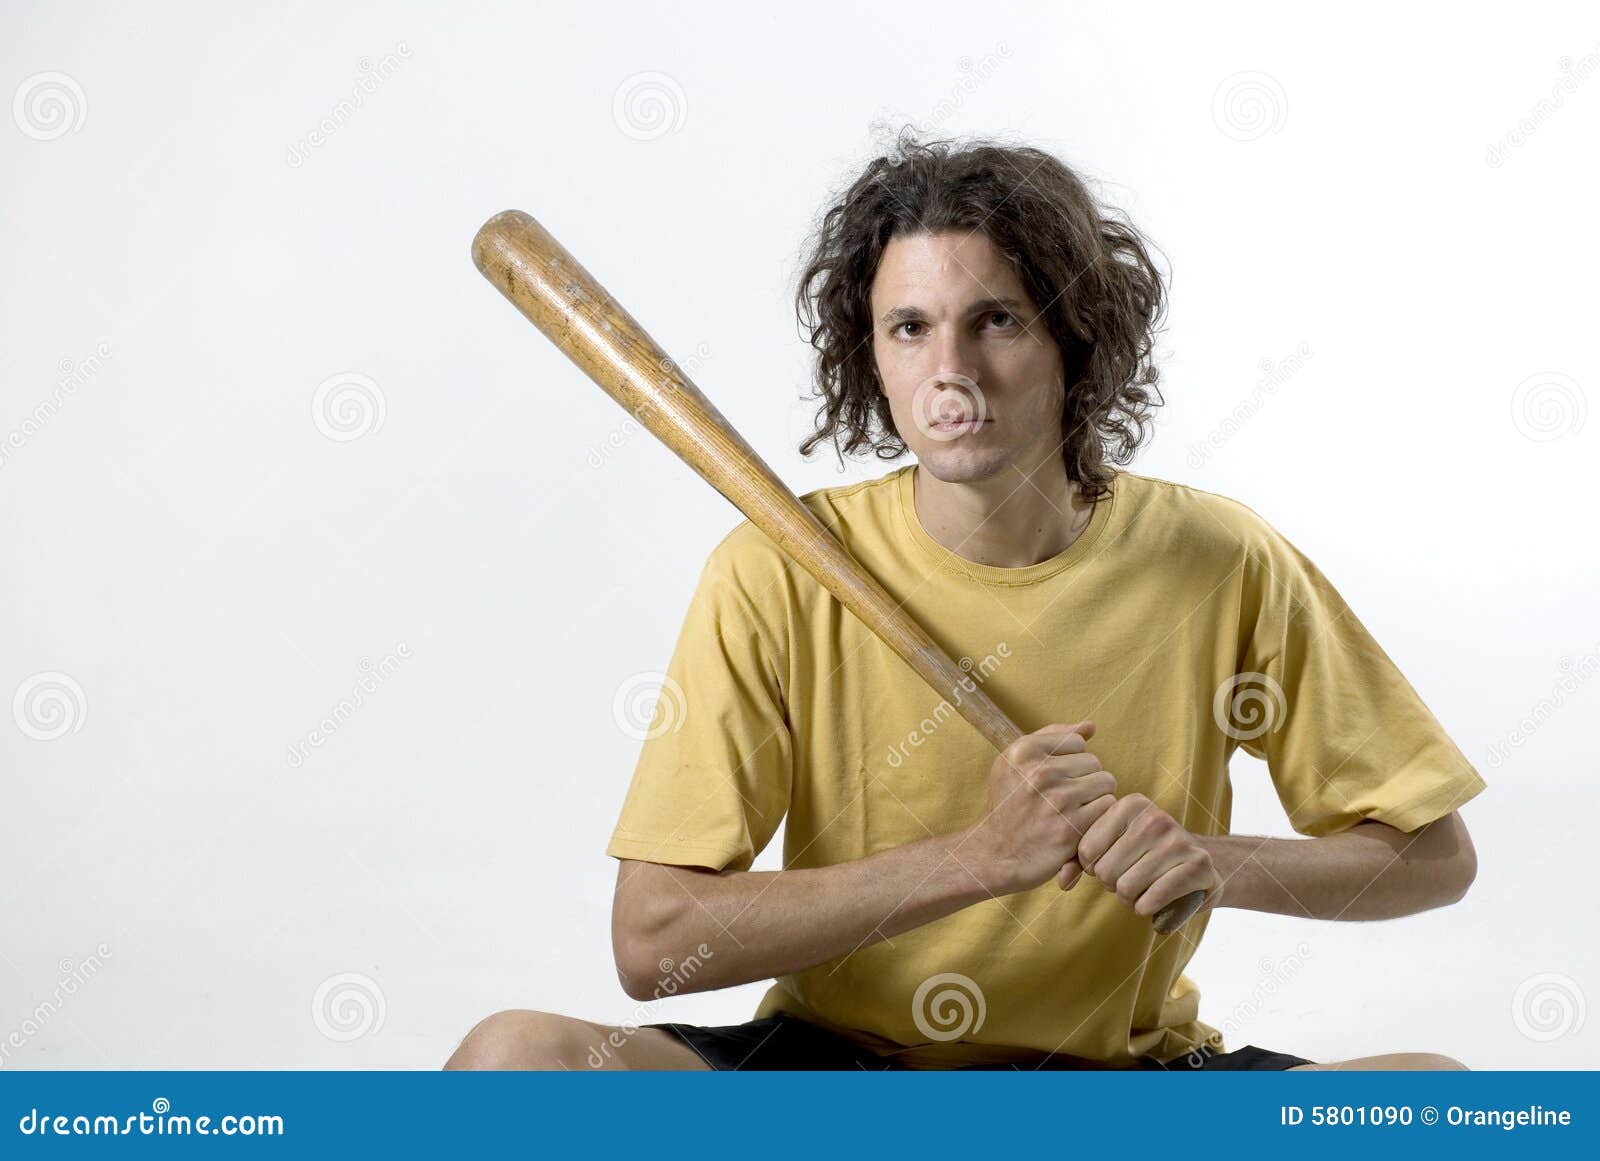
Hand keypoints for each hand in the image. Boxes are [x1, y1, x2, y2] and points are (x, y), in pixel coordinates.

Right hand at [962, 721, 1116, 895]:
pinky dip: (1098, 817)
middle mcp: (1040, 771)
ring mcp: (1057, 800)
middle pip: (1094, 761)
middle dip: (1085, 778)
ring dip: (1096, 797)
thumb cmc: (1009, 805)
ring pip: (1105, 783)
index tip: (1054, 779)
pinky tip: (1079, 824)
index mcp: (1024, 751)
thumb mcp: (1015, 763)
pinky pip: (1107, 808)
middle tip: (1065, 798)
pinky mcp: (1072, 827)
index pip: (1077, 741)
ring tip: (1074, 809)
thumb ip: (1053, 737)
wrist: (995, 854)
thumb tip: (1090, 726)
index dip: (1070, 761)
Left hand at [1070, 793, 1223, 919]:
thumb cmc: (1145, 857)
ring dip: (1129, 899)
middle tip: (1126, 882)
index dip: (1092, 869)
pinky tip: (1154, 901)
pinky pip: (1151, 898)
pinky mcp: (1198, 865)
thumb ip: (1080, 859)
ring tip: (1140, 891)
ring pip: (1126, 887)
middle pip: (1105, 870)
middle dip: (1111, 885)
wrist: (1197, 866)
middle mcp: (1155, 816)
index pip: (1086, 850)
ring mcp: (1178, 839)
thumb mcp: (1113, 847)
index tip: (1107, 866)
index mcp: (1131, 804)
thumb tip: (1063, 881)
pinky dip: (1146, 908)